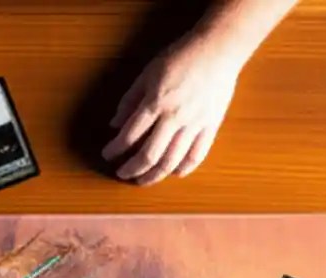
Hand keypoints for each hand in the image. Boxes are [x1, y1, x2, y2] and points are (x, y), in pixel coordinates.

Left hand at [102, 34, 242, 185]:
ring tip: (143, 180)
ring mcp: (194, 124)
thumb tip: (114, 125)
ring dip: (154, 176)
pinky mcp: (211, 126)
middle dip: (132, 169)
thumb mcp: (147, 73)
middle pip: (149, 155)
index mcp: (155, 103)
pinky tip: (174, 173)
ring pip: (172, 160)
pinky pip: (197, 155)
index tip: (108, 154)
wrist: (217, 50)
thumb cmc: (180, 57)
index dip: (115, 149)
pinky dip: (184, 168)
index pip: (129, 135)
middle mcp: (174, 117)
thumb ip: (130, 100)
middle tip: (122, 173)